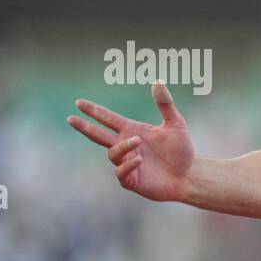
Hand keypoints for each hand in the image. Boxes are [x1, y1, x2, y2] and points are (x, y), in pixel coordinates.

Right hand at [67, 80, 193, 201]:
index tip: (79, 103)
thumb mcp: (175, 124)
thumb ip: (165, 104)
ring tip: (137, 141)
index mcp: (131, 130)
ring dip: (122, 146)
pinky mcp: (131, 179)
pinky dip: (128, 164)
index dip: (94, 110)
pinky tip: (139, 159)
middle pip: (98, 135)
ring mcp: (126, 163)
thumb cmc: (181, 150)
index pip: (107, 118)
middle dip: (84, 126)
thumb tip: (158, 81)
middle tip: (71, 118)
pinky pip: (121, 171)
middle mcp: (126, 145)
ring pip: (112, 153)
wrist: (189, 175)